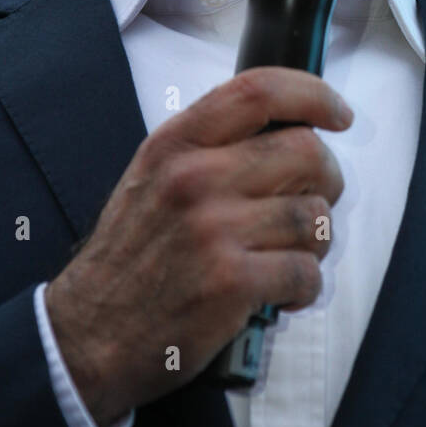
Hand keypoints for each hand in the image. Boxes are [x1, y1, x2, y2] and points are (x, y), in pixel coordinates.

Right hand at [44, 67, 351, 426]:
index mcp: (175, 144)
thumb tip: (289, 133)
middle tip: (314, 203)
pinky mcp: (231, 282)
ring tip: (286, 258)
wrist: (87, 336)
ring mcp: (214, 230)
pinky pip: (306, 272)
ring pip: (315, 216)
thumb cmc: (130, 260)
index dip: (313, 94)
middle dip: (328, 180)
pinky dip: (304, 288)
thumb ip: (210, 149)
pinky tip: (280, 295)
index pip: (259, 90)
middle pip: (306, 151)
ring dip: (315, 243)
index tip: (338, 114)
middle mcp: (194, 178)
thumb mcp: (152, 179)